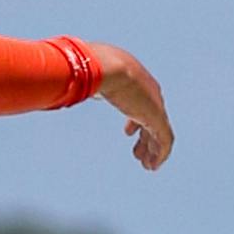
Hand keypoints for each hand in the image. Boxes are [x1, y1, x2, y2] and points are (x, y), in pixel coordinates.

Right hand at [95, 49, 172, 170]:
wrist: (108, 67)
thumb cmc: (94, 69)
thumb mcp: (89, 79)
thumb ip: (84, 86)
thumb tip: (67, 89)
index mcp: (135, 82)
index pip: (140, 103)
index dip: (135, 120)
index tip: (127, 133)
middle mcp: (149, 93)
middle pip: (152, 119)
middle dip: (146, 138)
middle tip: (138, 155)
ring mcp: (155, 105)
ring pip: (160, 132)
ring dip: (154, 150)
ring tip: (148, 165)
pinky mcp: (157, 117)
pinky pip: (165, 140)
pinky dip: (161, 154)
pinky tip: (153, 166)